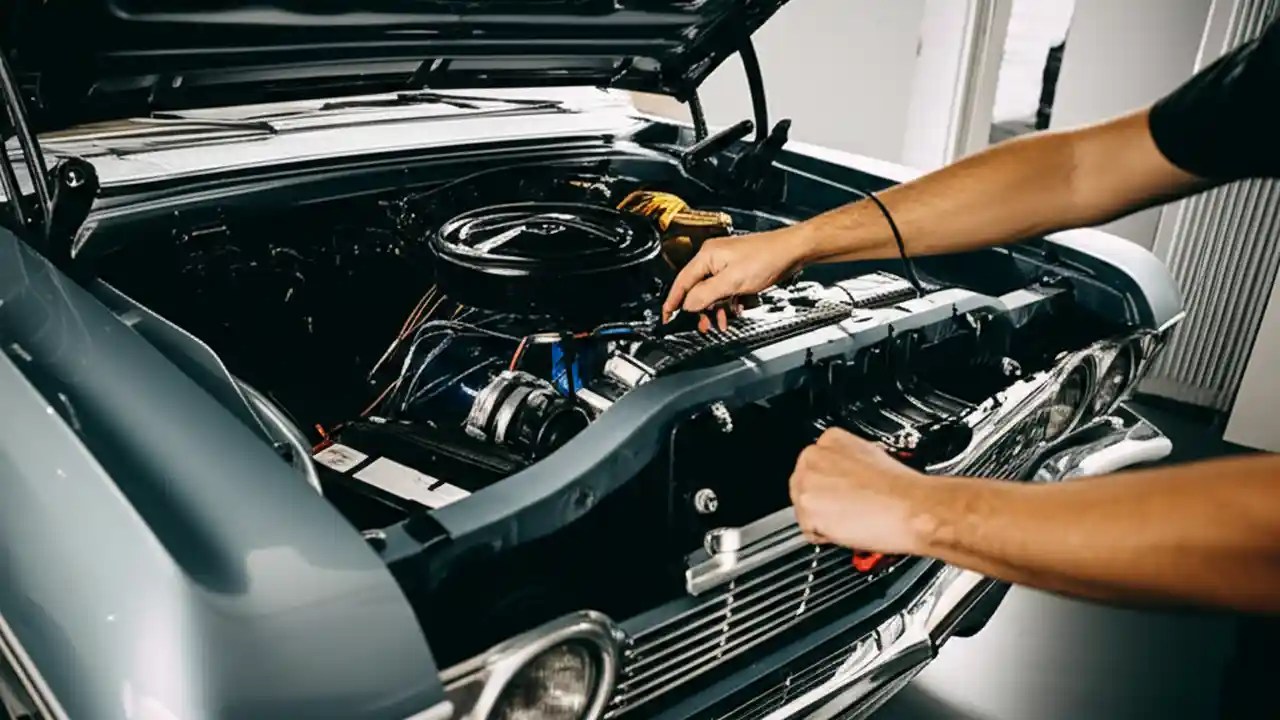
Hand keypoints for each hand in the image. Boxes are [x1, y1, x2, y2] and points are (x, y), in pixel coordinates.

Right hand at [661, 227, 810, 324]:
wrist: (791, 251)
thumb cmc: (766, 259)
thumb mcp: (732, 281)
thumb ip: (706, 294)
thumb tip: (687, 304)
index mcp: (707, 257)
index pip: (682, 282)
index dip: (673, 301)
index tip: (666, 317)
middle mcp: (713, 258)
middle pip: (696, 288)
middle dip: (699, 309)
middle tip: (701, 326)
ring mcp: (726, 264)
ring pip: (712, 291)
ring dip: (715, 309)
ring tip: (719, 324)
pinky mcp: (738, 270)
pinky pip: (725, 290)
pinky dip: (727, 303)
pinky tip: (734, 312)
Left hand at [789, 427, 936, 553]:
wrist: (913, 509)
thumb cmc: (902, 489)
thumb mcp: (873, 456)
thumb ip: (847, 462)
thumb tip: (842, 476)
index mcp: (831, 439)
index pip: (815, 466)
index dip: (830, 485)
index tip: (844, 492)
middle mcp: (813, 457)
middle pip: (804, 486)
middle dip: (822, 502)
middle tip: (849, 509)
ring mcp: (808, 483)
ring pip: (804, 509)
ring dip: (823, 519)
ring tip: (852, 518)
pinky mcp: (808, 510)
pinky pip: (808, 531)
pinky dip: (825, 536)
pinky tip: (847, 528)